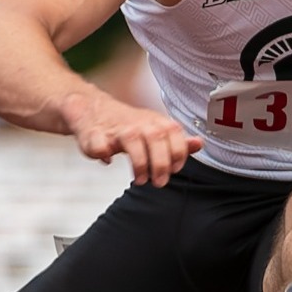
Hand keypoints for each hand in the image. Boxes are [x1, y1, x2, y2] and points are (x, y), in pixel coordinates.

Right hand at [60, 88, 202, 186]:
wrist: (92, 108)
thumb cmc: (128, 126)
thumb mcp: (155, 130)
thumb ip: (176, 141)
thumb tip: (199, 144)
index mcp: (155, 122)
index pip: (175, 135)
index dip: (178, 154)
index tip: (174, 170)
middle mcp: (138, 123)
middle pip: (156, 138)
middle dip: (160, 163)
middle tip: (159, 183)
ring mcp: (116, 128)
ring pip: (132, 140)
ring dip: (139, 163)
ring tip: (140, 180)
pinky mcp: (94, 134)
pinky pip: (99, 145)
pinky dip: (103, 154)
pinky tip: (107, 161)